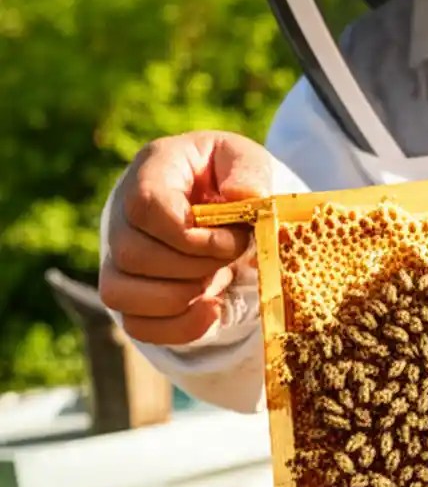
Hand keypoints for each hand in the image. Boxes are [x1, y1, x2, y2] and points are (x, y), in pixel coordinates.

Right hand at [100, 131, 271, 345]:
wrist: (220, 201)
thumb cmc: (229, 176)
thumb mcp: (246, 160)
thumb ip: (249, 172)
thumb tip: (245, 197)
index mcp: (151, 170)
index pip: (145, 207)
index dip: (191, 234)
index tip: (232, 238)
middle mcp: (122, 214)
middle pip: (133, 254)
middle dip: (195, 265)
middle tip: (231, 255)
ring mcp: (118, 257)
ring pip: (121, 294)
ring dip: (182, 296)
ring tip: (217, 277)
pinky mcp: (130, 292)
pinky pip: (136, 324)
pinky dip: (179, 327)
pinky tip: (212, 310)